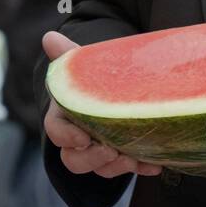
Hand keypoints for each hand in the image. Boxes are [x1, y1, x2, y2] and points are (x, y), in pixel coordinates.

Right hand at [42, 31, 161, 178]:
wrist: (115, 89)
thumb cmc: (93, 77)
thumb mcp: (83, 64)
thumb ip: (68, 55)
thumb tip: (49, 37)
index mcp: (63, 116)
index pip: (55, 131)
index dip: (66, 137)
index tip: (83, 138)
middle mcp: (77, 140)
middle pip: (74, 160)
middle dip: (92, 159)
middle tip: (111, 151)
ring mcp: (98, 153)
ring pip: (101, 169)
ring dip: (117, 167)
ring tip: (134, 158)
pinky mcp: (120, 159)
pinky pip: (128, 169)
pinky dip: (142, 168)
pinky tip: (156, 165)